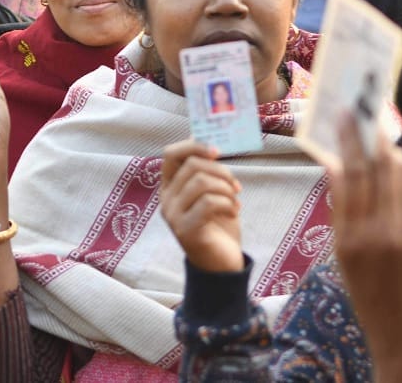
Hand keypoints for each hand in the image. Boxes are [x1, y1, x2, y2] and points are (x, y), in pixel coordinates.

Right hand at [160, 140, 243, 272]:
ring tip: (235, 200)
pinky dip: (227, 204)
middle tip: (235, 185)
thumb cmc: (217, 224)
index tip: (217, 151)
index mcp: (169, 186)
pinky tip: (234, 212)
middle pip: (192, 166)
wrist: (221, 264)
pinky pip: (208, 203)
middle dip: (221, 171)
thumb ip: (205, 170)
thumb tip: (203, 137)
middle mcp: (166, 199)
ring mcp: (173, 215)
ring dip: (226, 188)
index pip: (171, 154)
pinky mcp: (185, 230)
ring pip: (201, 183)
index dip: (194, 146)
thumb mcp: (211, 192)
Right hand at [328, 116, 401, 378]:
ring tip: (388, 167)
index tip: (347, 113)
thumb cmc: (372, 295)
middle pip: (382, 163)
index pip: (351, 171)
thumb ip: (341, 209)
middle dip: (376, 139)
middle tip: (370, 122)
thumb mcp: (343, 257)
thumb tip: (336, 162)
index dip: (350, 137)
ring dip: (395, 163)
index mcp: (351, 237)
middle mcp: (385, 231)